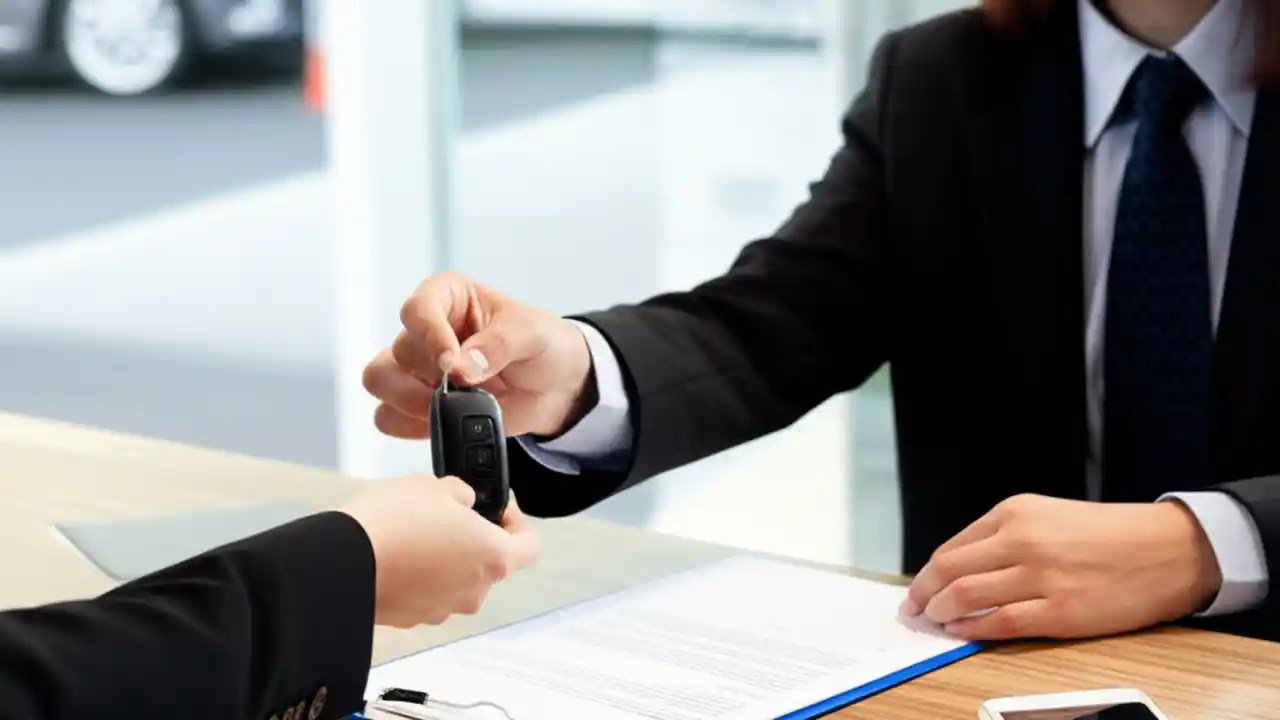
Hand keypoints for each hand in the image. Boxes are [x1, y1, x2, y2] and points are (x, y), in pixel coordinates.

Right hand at [340, 475, 540, 627]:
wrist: (341, 561)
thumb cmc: (394, 523)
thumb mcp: (437, 485)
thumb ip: (462, 494)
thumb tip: (463, 500)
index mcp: (493, 558)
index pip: (529, 546)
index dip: (518, 523)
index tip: (499, 508)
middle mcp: (474, 590)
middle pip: (489, 563)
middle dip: (473, 537)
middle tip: (449, 513)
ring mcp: (442, 608)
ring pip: (456, 578)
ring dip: (444, 557)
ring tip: (416, 530)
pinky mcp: (412, 617)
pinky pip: (426, 592)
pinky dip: (419, 574)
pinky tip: (398, 551)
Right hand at [363, 272, 594, 438]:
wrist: (556, 386)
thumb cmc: (542, 344)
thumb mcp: (532, 333)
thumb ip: (498, 345)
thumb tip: (460, 369)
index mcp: (448, 297)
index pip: (417, 309)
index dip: (429, 336)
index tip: (451, 362)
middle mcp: (426, 331)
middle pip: (397, 351)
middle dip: (430, 376)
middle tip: (465, 388)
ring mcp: (418, 369)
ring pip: (380, 381)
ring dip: (412, 402)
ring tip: (454, 408)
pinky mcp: (417, 405)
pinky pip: (388, 418)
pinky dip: (411, 426)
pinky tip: (445, 422)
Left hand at [901, 494, 1220, 640]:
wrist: (1167, 549)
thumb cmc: (1107, 535)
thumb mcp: (1046, 516)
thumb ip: (1003, 538)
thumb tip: (959, 570)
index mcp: (1013, 513)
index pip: (950, 548)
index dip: (927, 575)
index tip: (918, 590)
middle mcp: (1021, 540)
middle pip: (948, 571)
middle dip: (923, 595)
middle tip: (915, 610)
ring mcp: (1039, 577)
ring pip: (965, 597)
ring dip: (942, 614)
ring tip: (938, 622)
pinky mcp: (1059, 612)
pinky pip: (999, 624)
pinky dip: (973, 630)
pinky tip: (964, 632)